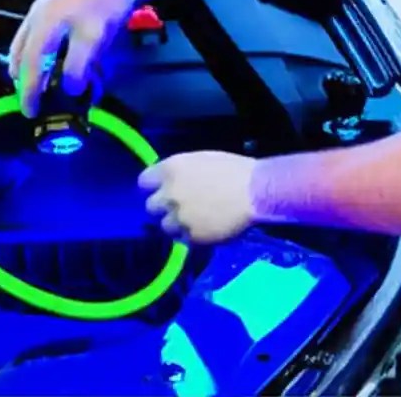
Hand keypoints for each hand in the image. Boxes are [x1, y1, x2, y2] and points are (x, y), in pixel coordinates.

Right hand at [8, 0, 135, 117]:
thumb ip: (78, 67)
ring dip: (29, 67)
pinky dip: (38, 54)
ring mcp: (42, 9)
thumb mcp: (93, 41)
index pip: (29, 66)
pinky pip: (36, 37)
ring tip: (37, 84)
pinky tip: (50, 61)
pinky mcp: (53, 6)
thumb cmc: (105, 7)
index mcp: (42, 25)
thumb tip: (70, 90)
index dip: (29, 91)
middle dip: (23, 80)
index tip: (30, 112)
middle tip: (30, 100)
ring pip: (26, 45)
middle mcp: (36, 17)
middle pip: (21, 55)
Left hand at [138, 150, 258, 243]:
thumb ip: (180, 173)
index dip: (153, 187)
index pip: (144, 182)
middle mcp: (169, 193)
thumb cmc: (235, 170)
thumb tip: (170, 182)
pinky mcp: (191, 236)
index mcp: (170, 170)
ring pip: (165, 226)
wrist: (256, 192)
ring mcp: (178, 217)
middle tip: (178, 207)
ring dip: (175, 223)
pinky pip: (183, 239)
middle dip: (163, 207)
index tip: (161, 190)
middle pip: (150, 206)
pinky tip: (205, 228)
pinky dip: (191, 235)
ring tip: (194, 220)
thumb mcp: (200, 161)